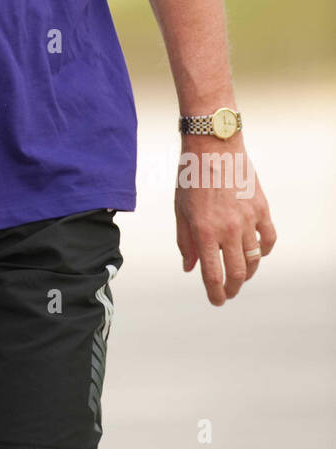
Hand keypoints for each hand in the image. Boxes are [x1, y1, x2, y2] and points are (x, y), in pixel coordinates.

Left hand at [174, 140, 275, 305]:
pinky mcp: (261, 209)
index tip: (216, 300)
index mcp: (204, 231)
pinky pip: (269, 239)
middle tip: (227, 294)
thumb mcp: (180, 210)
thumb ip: (185, 241)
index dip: (215, 293)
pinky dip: (264, 250)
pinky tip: (257, 253)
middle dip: (232, 289)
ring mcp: (248, 220)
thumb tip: (189, 267)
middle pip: (237, 273)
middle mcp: (228, 229)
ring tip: (240, 276)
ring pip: (254, 259)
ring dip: (247, 273)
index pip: (213, 274)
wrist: (213, 147)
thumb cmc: (191, 177)